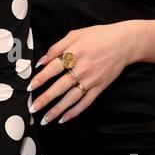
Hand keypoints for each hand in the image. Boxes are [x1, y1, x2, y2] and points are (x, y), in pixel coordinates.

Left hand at [28, 20, 143, 123]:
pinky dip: (75, 112)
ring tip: (45, 119)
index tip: (30, 87)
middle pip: (60, 86)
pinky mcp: (100, 87)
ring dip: (57, 110)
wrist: (124, 43)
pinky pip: (86, 102)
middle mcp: (83, 68)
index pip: (53, 69)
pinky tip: (64, 119)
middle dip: (45, 99)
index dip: (40, 79)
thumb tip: (41, 61)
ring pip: (72, 98)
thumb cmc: (98, 36)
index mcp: (74, 53)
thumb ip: (57, 48)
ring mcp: (92, 80)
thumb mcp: (75, 35)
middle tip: (33, 108)